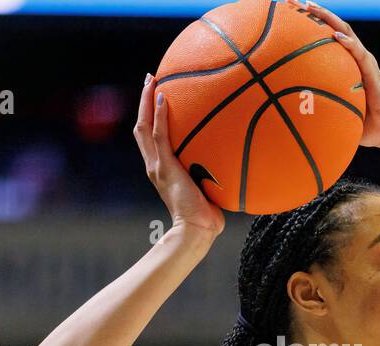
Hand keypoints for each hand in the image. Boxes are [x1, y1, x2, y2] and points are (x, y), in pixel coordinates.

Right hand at [134, 74, 225, 236]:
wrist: (196, 231)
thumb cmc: (207, 218)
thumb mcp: (210, 190)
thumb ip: (215, 175)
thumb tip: (238, 162)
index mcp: (161, 170)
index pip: (152, 139)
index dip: (151, 117)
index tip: (157, 96)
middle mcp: (154, 166)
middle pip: (142, 128)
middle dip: (143, 102)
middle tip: (149, 79)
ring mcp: (157, 166)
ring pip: (144, 127)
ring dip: (145, 101)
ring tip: (150, 79)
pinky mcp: (164, 167)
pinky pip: (160, 135)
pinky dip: (160, 115)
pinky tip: (163, 96)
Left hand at [298, 0, 379, 153]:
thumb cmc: (364, 125)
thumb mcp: (337, 114)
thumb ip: (320, 111)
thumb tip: (293, 118)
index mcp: (346, 64)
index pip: (327, 38)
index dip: (312, 24)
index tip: (291, 14)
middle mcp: (355, 58)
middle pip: (335, 27)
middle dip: (316, 12)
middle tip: (295, 1)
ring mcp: (364, 62)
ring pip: (346, 33)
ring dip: (329, 19)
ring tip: (312, 8)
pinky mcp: (372, 71)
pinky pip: (359, 54)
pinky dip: (348, 43)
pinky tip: (335, 36)